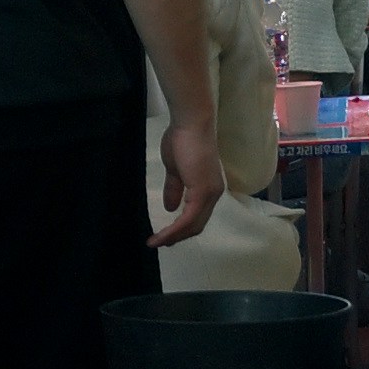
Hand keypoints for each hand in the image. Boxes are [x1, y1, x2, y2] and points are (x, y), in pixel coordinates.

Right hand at [146, 110, 227, 247]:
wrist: (190, 124)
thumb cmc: (183, 141)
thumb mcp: (176, 170)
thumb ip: (175, 188)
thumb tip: (170, 208)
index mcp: (209, 188)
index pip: (198, 217)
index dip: (182, 229)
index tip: (164, 236)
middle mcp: (214, 194)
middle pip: (197, 225)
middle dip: (177, 237)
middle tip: (159, 243)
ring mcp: (210, 194)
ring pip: (193, 225)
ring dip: (173, 237)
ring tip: (155, 242)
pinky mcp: (202, 192)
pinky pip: (187, 219)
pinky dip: (173, 230)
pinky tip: (160, 235)